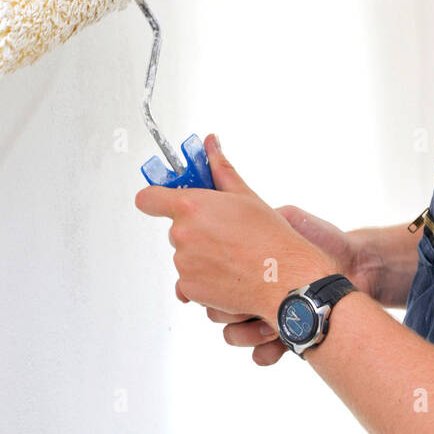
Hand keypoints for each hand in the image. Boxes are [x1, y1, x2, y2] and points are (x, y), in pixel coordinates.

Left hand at [134, 135, 336, 323]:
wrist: (284, 278)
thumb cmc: (270, 239)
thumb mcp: (245, 195)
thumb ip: (220, 169)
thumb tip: (211, 145)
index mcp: (192, 207)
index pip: (149, 198)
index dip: (155, 198)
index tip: (161, 199)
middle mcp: (183, 234)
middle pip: (175, 228)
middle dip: (194, 230)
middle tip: (223, 233)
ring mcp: (184, 264)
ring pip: (184, 255)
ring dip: (200, 256)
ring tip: (231, 255)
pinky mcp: (189, 289)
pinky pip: (188, 281)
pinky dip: (203, 279)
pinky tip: (227, 273)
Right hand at [208, 203, 380, 367]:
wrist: (359, 265)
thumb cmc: (323, 239)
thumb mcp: (283, 217)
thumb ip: (252, 215)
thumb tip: (222, 209)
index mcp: (242, 266)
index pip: (204, 278)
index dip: (193, 285)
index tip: (189, 289)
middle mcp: (249, 292)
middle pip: (212, 309)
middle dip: (228, 303)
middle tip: (248, 290)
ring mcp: (265, 317)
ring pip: (231, 334)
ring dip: (250, 327)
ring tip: (274, 315)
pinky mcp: (284, 339)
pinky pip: (259, 355)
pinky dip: (268, 349)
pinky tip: (281, 337)